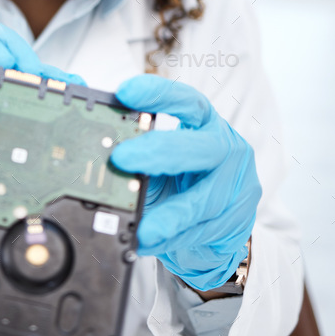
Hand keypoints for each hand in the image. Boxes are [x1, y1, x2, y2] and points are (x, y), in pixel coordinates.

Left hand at [110, 74, 260, 291]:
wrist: (216, 228)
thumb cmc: (182, 186)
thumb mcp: (158, 166)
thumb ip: (136, 156)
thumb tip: (93, 150)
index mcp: (205, 124)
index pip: (187, 101)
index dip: (158, 94)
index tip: (124, 92)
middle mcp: (226, 147)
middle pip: (200, 147)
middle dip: (159, 152)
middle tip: (121, 158)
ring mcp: (239, 183)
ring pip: (205, 200)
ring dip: (170, 215)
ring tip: (142, 229)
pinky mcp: (241, 219)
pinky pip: (204, 231)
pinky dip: (173, 239)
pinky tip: (150, 243)